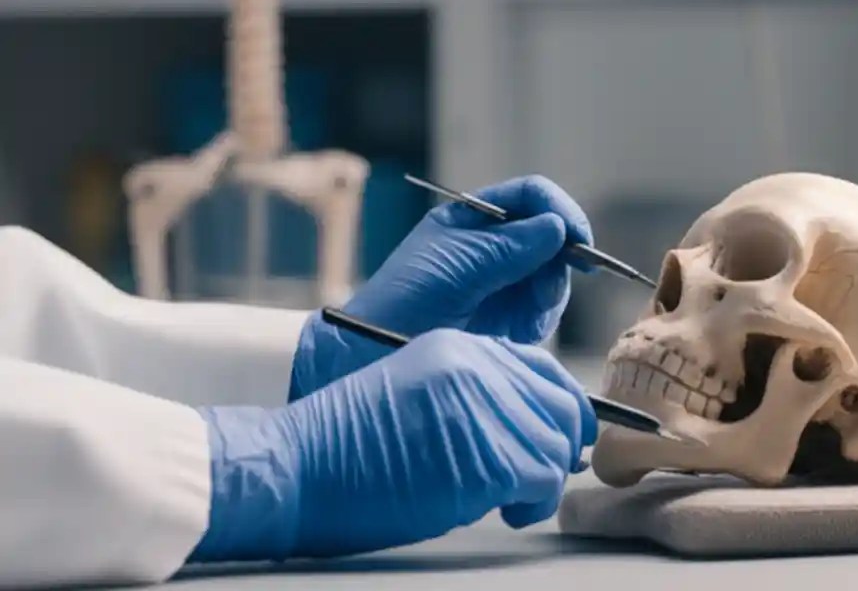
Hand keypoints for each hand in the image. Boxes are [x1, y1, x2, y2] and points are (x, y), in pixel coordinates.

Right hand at [190, 329, 597, 561]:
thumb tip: (531, 431)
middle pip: (561, 404)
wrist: (294, 468)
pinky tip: (507, 513)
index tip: (555, 438)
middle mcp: (478, 367)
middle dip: (559, 446)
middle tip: (537, 479)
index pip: (541, 367)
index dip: (558, 407)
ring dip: (543, 482)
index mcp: (459, 346)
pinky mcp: (487, 456)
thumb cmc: (343, 450)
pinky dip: (533, 504)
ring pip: (556, 446)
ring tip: (512, 502)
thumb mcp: (416, 394)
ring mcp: (484, 407)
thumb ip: (472, 397)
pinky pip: (542, 481)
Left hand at [289, 175, 592, 399]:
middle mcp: (495, 246)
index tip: (577, 237)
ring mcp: (504, 282)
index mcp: (474, 219)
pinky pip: (545, 310)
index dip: (559, 210)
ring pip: (554, 275)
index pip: (531, 197)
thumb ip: (506, 247)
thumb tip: (557, 228)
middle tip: (546, 289)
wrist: (375, 354)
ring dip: (550, 293)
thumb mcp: (454, 266)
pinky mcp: (510, 318)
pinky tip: (518, 333)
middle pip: (552, 236)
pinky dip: (541, 319)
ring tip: (526, 317)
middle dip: (559, 258)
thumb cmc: (402, 300)